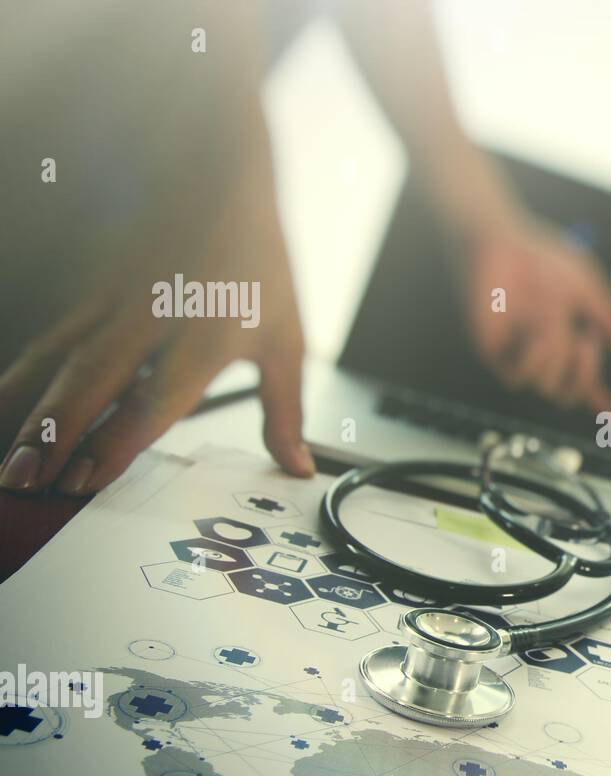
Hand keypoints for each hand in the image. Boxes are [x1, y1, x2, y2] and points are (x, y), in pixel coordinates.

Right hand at [0, 210, 313, 495]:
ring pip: (58, 365)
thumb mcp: (286, 339)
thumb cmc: (256, 259)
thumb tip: (297, 465)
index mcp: (205, 337)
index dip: (115, 440)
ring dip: (26, 414)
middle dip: (54, 435)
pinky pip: (51, 344)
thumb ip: (286, 411)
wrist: (216, 176)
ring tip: (6, 465)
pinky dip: (22, 379)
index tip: (87, 478)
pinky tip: (4, 410)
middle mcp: (151, 322)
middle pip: (92, 384)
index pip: (154, 399)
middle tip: (29, 481)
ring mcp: (113, 306)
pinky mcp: (91, 295)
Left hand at [467, 224, 610, 411]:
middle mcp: (543, 352)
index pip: (587, 382)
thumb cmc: (543, 258)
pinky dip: (535, 360)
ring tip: (556, 327)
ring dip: (560, 360)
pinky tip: (536, 333)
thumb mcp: (587, 289)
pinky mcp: (494, 350)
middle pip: (568, 394)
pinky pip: (518, 377)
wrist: (505, 242)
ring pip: (546, 387)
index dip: (607, 407)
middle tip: (588, 341)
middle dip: (585, 374)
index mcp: (567, 340)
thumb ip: (609, 317)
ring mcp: (518, 352)